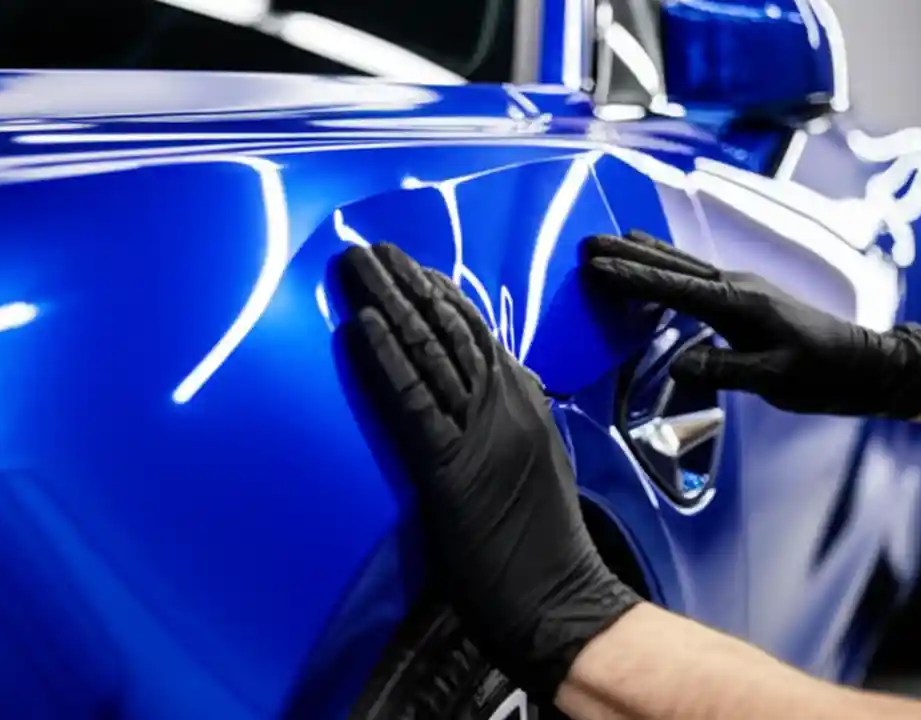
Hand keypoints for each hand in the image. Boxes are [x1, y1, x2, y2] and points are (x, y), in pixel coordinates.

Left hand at [335, 244, 639, 700]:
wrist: (562, 600)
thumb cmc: (546, 546)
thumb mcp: (535, 468)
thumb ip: (511, 428)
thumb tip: (488, 401)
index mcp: (527, 402)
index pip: (478, 332)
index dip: (440, 295)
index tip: (411, 267)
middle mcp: (507, 403)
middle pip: (449, 328)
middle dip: (407, 282)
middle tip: (372, 247)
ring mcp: (481, 431)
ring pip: (429, 350)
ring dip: (389, 302)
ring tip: (358, 265)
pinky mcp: (451, 466)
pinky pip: (413, 400)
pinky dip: (387, 359)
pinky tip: (364, 326)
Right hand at [584, 231, 920, 418]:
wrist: (865, 363)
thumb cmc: (821, 375)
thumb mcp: (774, 379)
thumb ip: (725, 370)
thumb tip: (678, 362)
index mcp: (739, 304)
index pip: (675, 289)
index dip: (634, 278)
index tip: (596, 266)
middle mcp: (736, 286)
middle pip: (673, 266)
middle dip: (629, 254)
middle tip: (587, 242)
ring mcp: (741, 287)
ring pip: (684, 264)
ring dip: (646, 253)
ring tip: (613, 240)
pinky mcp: (745, 296)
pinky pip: (695, 274)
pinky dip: (668, 264)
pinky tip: (658, 262)